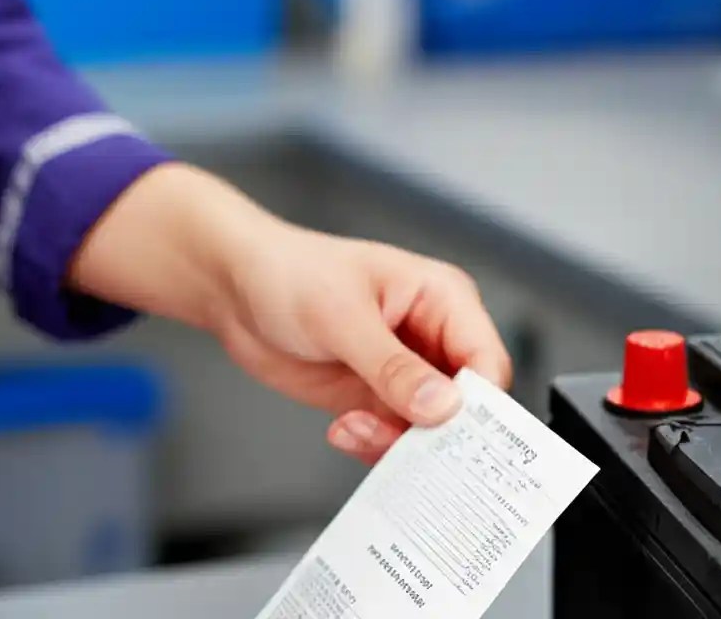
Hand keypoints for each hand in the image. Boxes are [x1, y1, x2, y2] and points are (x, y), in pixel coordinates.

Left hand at [70, 164, 512, 462]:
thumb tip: (442, 405)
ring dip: (396, 443)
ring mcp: (405, 372)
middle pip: (466, 404)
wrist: (234, 290)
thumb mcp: (344, 318)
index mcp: (443, 299)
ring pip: (430, 429)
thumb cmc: (290, 273)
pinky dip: (373, 446)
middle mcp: (432, 337)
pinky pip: (393, 438)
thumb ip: (394, 367)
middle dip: (437, 431)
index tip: (455, 433)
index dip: (480, 402)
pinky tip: (342, 429)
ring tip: (354, 429)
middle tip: (405, 448)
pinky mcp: (374, 397)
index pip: (487, 360)